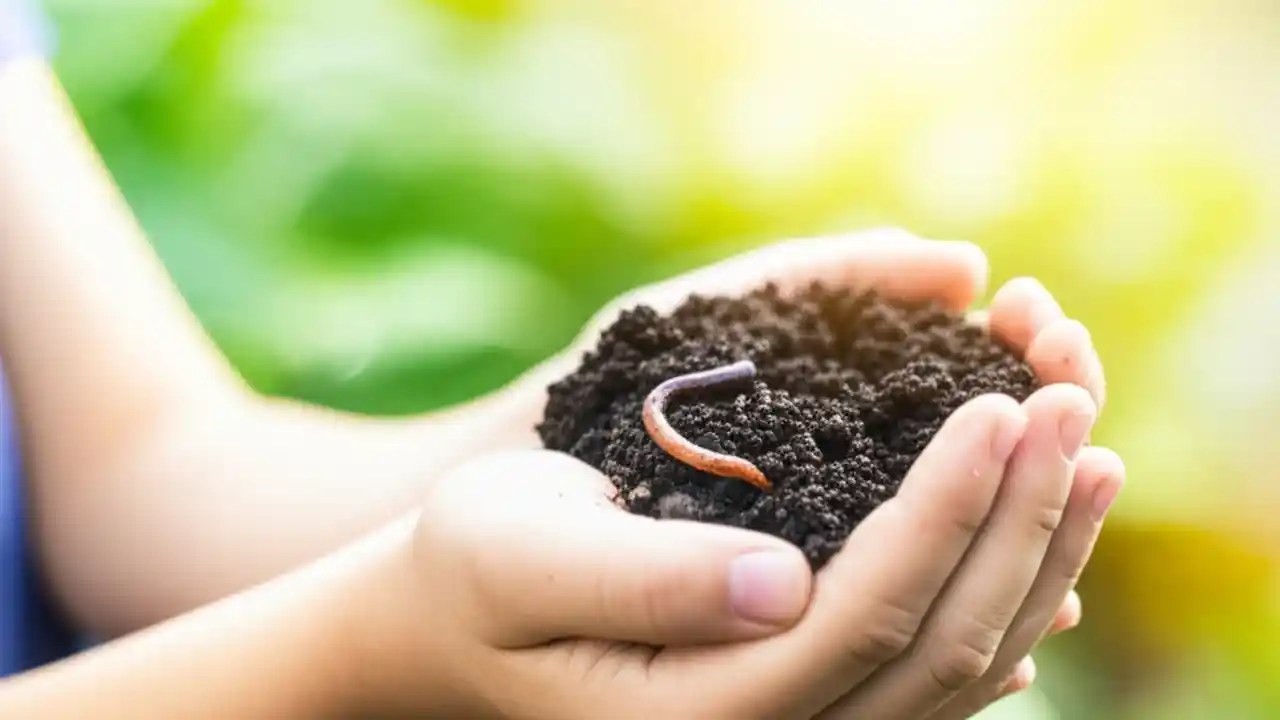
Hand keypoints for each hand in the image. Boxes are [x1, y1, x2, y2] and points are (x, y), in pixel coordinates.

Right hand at [339, 233, 1121, 717]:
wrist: (452, 621)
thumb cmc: (473, 570)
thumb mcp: (522, 556)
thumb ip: (645, 579)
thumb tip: (786, 582)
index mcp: (703, 713)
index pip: (867, 615)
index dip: (947, 510)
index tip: (997, 403)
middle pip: (945, 642)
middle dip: (1020, 514)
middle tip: (1075, 394)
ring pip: (966, 658)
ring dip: (1037, 545)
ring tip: (1090, 443)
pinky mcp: (806, 687)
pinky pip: (939, 654)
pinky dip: (1003, 580)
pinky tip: (1042, 521)